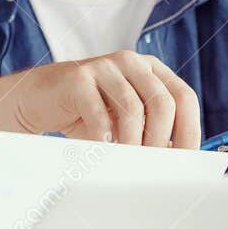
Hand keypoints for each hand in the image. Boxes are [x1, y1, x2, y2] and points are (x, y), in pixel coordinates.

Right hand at [0, 50, 200, 147]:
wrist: (38, 99)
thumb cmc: (86, 114)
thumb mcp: (124, 121)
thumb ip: (150, 132)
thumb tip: (178, 162)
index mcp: (150, 70)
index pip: (183, 97)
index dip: (189, 130)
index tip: (186, 161)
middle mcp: (131, 62)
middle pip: (162, 102)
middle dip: (160, 140)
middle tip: (151, 166)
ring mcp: (104, 66)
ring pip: (133, 108)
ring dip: (132, 144)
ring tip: (126, 163)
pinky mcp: (78, 77)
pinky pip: (99, 113)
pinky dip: (104, 138)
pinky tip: (102, 151)